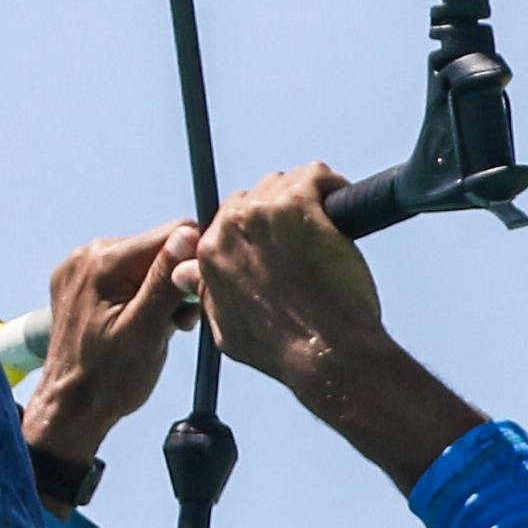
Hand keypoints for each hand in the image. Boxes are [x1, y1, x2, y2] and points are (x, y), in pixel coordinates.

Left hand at [19, 225, 191, 461]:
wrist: (70, 410)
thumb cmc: (107, 381)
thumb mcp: (146, 331)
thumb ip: (165, 282)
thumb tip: (189, 235)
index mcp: (104, 261)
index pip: (173, 233)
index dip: (192, 264)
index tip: (191, 302)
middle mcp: (87, 255)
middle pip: (157, 248)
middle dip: (173, 283)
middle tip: (172, 325)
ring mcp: (79, 268)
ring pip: (144, 264)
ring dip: (158, 294)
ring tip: (153, 330)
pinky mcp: (79, 284)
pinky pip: (123, 276)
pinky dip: (138, 298)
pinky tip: (136, 326)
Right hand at [192, 163, 485, 484]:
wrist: (324, 352)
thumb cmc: (283, 348)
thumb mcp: (226, 327)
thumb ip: (206, 293)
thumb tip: (186, 276)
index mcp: (209, 254)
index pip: (230, 220)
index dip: (261, 231)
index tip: (285, 243)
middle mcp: (229, 228)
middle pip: (256, 197)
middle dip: (281, 212)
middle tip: (309, 238)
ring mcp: (263, 212)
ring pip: (285, 183)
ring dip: (307, 199)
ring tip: (327, 231)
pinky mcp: (298, 204)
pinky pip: (315, 175)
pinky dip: (332, 188)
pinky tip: (341, 211)